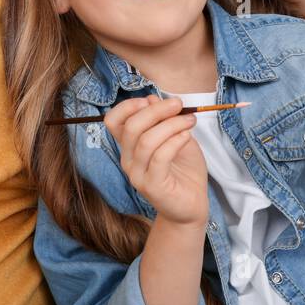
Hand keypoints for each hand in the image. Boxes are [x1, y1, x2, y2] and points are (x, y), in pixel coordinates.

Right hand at [103, 95, 207, 227]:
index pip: (112, 121)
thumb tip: (151, 98)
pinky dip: (175, 141)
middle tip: (179, 105)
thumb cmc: (184, 171)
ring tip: (190, 121)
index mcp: (129, 146)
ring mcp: (138, 175)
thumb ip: (163, 120)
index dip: (128, 106)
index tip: (152, 100)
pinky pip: (160, 157)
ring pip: (146, 140)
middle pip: (131, 127)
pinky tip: (187, 136)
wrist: (191, 206)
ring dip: (171, 124)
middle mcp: (128, 160)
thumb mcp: (175, 137)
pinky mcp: (152, 186)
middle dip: (157, 110)